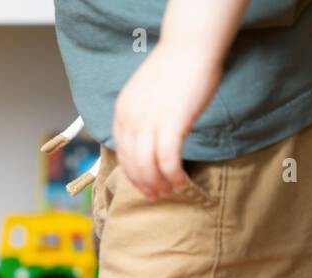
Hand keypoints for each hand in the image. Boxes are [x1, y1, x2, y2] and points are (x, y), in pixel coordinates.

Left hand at [113, 42, 222, 200]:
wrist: (190, 47)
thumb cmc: (175, 69)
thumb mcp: (146, 95)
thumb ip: (143, 117)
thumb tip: (151, 141)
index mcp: (122, 112)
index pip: (121, 154)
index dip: (132, 175)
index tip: (143, 185)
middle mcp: (131, 119)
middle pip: (133, 165)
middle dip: (145, 185)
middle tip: (157, 195)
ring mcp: (149, 122)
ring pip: (148, 167)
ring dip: (160, 184)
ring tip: (171, 190)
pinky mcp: (170, 124)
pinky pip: (168, 161)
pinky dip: (174, 176)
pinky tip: (182, 181)